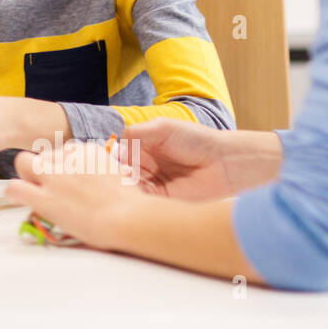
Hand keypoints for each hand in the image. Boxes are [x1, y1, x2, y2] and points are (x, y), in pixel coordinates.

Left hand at [4, 140, 147, 249]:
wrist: (128, 217)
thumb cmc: (131, 204)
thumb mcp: (117, 176)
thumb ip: (100, 172)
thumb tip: (95, 181)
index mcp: (87, 151)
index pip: (64, 151)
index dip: (62, 166)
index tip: (67, 179)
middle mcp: (67, 159)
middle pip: (42, 154)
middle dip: (42, 168)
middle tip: (46, 186)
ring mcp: (53, 177)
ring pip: (23, 163)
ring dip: (26, 177)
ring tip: (32, 192)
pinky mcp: (43, 197)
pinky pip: (14, 187)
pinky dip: (15, 193)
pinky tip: (19, 200)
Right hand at [122, 119, 281, 199]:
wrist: (225, 162)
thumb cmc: (197, 140)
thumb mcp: (162, 128)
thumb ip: (136, 134)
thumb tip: (112, 145)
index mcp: (142, 147)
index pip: (117, 152)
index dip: (108, 155)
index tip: (103, 157)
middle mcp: (144, 166)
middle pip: (119, 171)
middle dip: (113, 172)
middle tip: (113, 171)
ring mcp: (152, 184)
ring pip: (127, 186)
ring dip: (122, 185)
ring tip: (124, 181)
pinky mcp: (161, 200)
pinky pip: (142, 200)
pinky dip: (134, 198)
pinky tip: (132, 192)